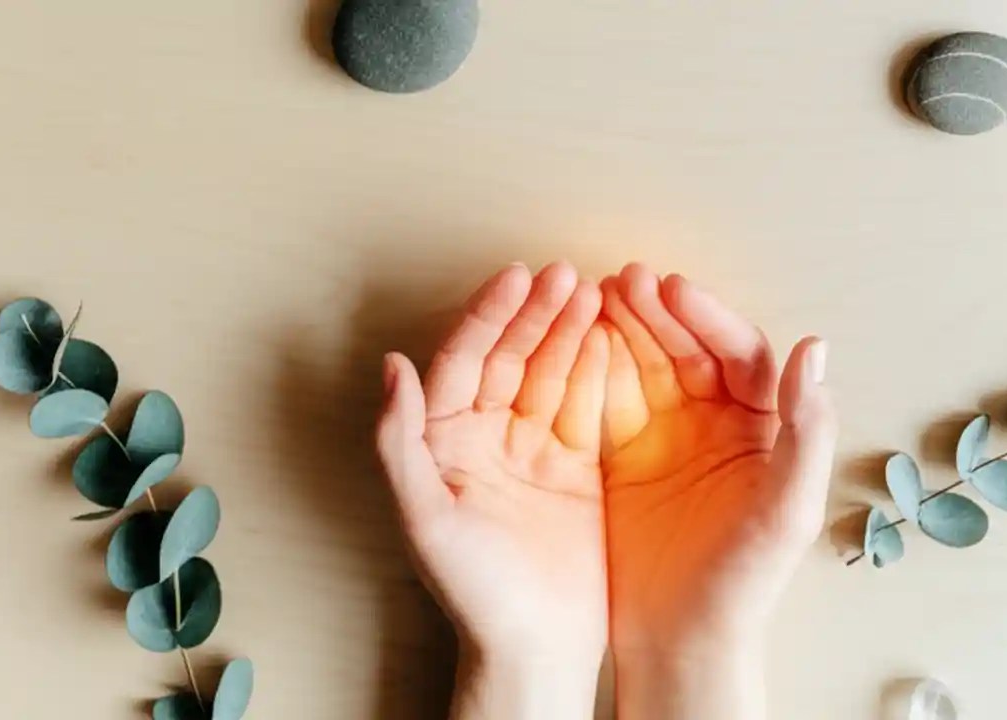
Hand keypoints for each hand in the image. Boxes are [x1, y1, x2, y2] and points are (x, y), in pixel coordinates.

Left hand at [376, 262, 608, 718]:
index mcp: (443, 443)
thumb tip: (393, 366)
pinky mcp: (573, 469)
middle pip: (510, 357)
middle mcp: (484, 439)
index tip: (518, 277)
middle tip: (567, 274)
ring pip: (550, 374)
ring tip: (595, 292)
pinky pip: (584, 406)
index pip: (464, 361)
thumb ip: (401, 441)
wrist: (536, 648)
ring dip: (570, 332)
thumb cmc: (472, 593)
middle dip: (536, 313)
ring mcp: (531, 451)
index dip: (489, 317)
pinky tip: (613, 337)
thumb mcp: (425, 518)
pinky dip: (598, 370)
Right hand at [600, 264, 836, 718]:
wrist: (680, 642)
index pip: (740, 355)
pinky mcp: (625, 458)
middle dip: (657, 313)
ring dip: (622, 330)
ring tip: (593, 296)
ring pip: (645, 367)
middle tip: (622, 281)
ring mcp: (667, 437)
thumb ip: (805, 430)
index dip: (708, 318)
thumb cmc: (744, 584)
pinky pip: (608, 402)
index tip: (673, 290)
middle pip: (688, 350)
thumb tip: (813, 347)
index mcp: (763, 429)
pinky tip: (574, 343)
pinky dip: (593, 370)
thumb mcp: (787, 511)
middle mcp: (716, 424)